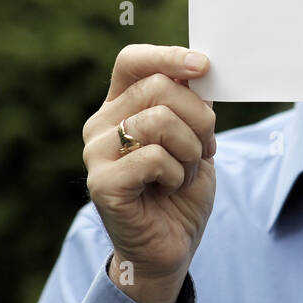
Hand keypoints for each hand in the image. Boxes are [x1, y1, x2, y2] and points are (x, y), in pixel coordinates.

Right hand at [82, 45, 217, 302]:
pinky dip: (178, 174)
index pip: (132, 61)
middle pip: (159, 88)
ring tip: (186, 172)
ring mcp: (96, 154)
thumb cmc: (181, 190)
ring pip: (160, 121)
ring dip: (191, 150)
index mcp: (120, 107)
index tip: (204, 67)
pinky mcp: (102, 184)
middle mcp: (101, 125)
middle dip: (199, 118)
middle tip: (205, 148)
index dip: (169, 56)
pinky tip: (170, 188)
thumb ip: (191, 103)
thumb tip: (200, 67)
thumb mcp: (194, 137)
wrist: (170, 246)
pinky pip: (155, 158)